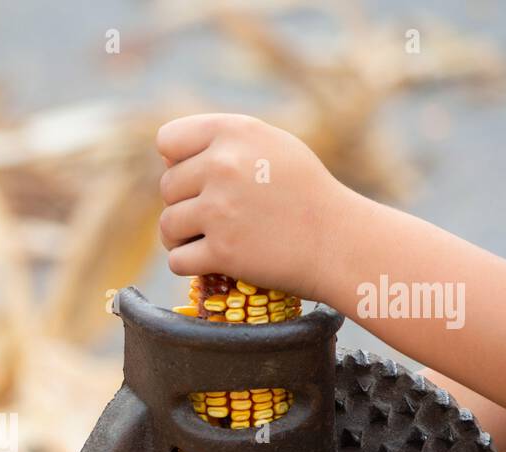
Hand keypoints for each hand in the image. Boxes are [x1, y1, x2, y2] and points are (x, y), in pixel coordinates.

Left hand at [156, 113, 361, 302]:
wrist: (340, 242)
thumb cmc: (304, 194)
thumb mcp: (271, 147)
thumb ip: (221, 145)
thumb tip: (165, 161)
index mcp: (235, 131)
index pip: (168, 140)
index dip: (179, 161)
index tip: (202, 179)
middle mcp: (223, 165)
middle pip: (166, 187)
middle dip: (186, 203)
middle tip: (222, 216)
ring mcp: (220, 209)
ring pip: (167, 226)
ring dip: (184, 238)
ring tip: (216, 238)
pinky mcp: (221, 251)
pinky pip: (176, 261)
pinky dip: (191, 266)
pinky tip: (216, 260)